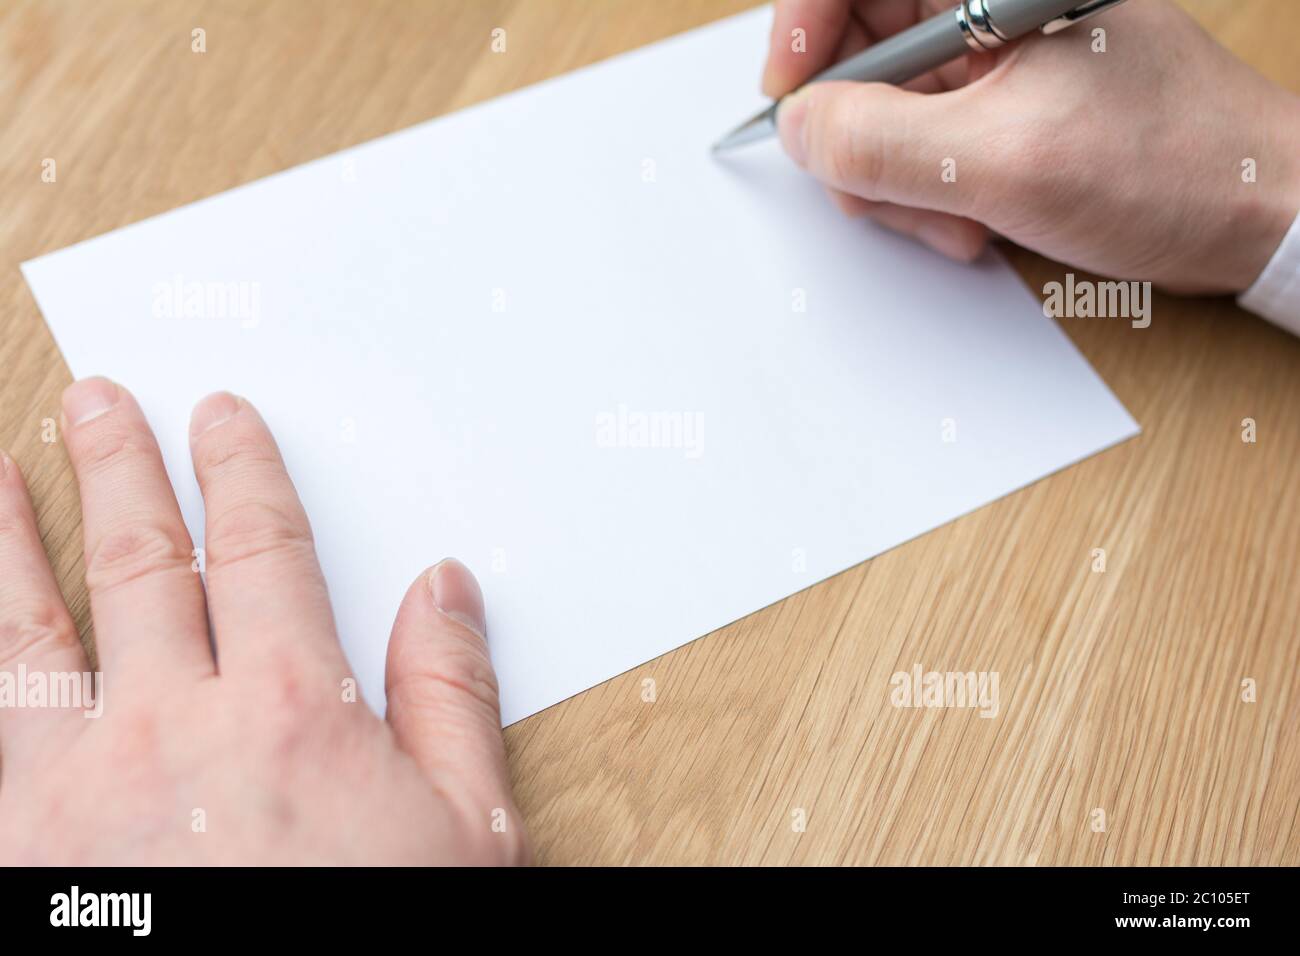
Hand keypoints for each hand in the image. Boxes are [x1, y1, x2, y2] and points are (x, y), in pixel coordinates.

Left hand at [0, 377, 528, 864]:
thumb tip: (445, 588)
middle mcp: (169, 725)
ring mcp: (72, 789)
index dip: (240, 472)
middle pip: (141, 560)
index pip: (260, 549)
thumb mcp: (466, 831)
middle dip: (121, 468)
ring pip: (29, 629)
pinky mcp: (13, 846)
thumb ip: (451, 695)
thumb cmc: (375, 937)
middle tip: (98, 401)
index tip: (221, 418)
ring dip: (11, 538)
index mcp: (287, 707)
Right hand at [763, 0, 1299, 292]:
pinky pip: (919, 148)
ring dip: (894, 182)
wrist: (1250, 214)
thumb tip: (799, 128)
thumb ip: (881, 142)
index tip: (789, 94)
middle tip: (876, 190)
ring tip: (952, 222)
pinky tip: (970, 226)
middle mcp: (987, 8)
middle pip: (858, 48)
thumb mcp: (1001, 161)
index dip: (803, 27)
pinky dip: (925, 198)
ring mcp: (991, 62)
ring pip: (880, 111)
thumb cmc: (1166, 166)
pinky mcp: (996, 111)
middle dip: (854, 133)